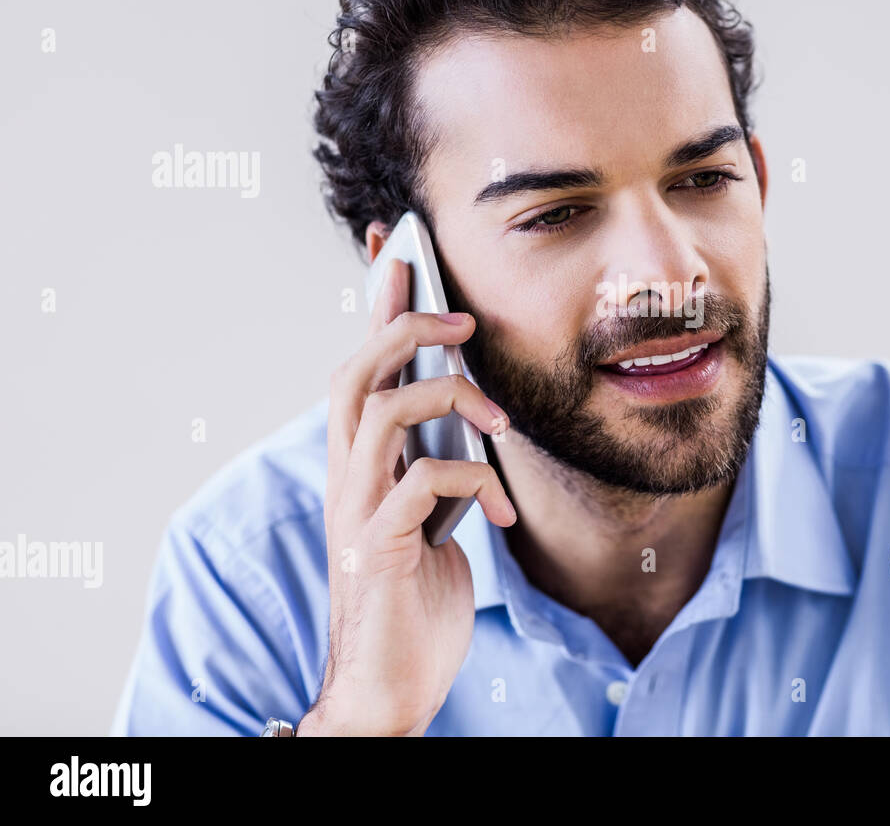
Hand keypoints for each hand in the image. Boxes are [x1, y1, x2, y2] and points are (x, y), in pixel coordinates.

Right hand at [298, 258, 515, 735]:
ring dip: (446, 395)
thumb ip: (442, 461)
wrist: (392, 682)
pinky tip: (505, 516)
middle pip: (354, 369)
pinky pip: (422, 481)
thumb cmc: (418, 596)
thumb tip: (476, 415)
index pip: (363, 363)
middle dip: (402, 322)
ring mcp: (358, 509)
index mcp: (364, 462)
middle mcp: (349, 475)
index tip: (398, 242)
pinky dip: (474, 482)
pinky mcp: (380, 546)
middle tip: (461, 314)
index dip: (377, 301)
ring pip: (378, 409)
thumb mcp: (438, 514)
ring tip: (496, 416)